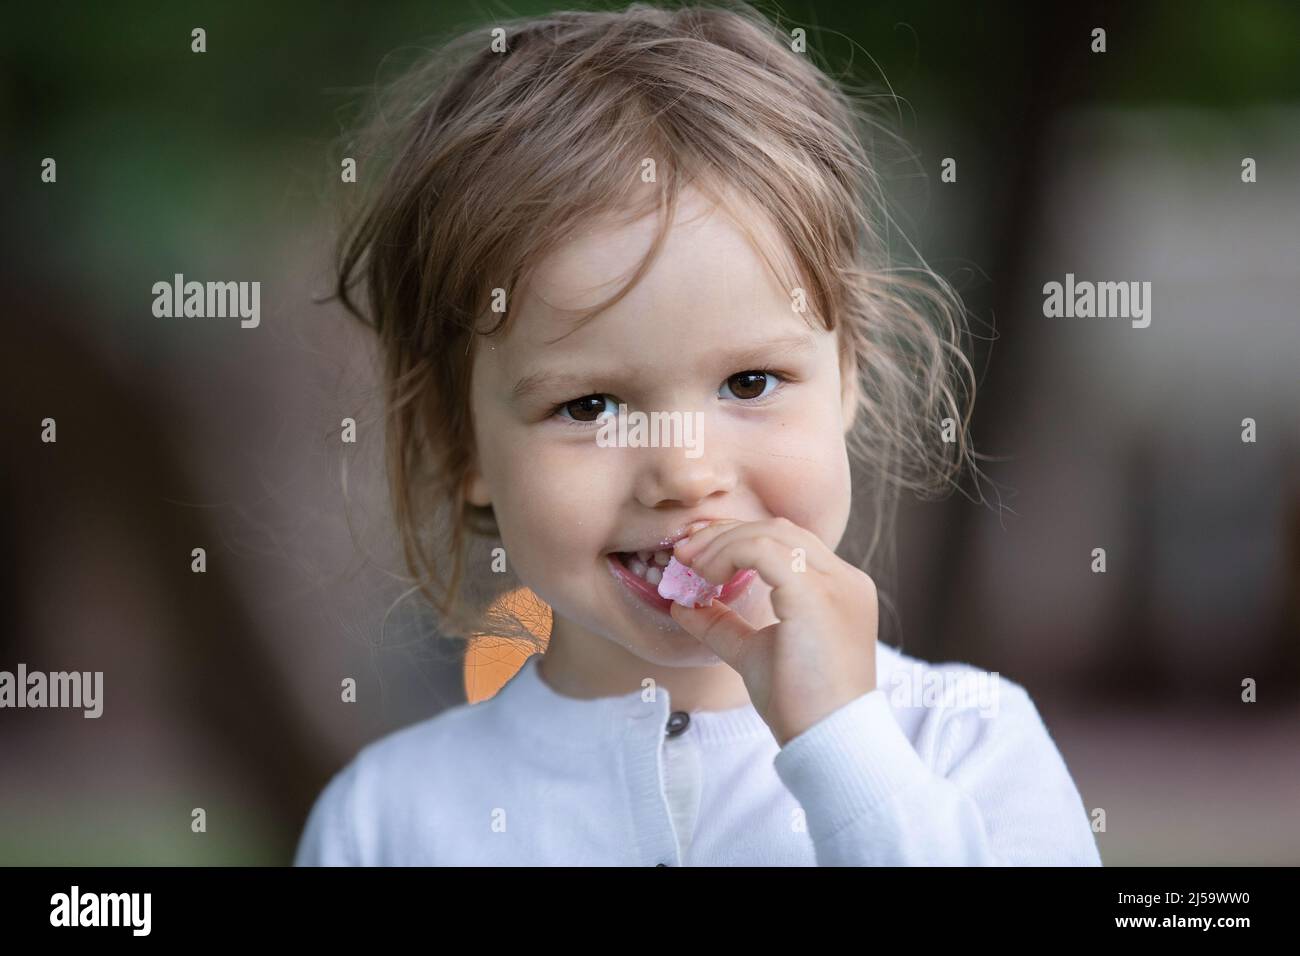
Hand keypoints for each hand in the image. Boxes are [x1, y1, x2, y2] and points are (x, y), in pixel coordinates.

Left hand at [669, 517, 878, 746]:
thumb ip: (723, 625)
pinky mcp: (815, 595)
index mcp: (839, 589)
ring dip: (721, 544)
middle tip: (683, 554)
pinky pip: (763, 550)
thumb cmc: (799, 705)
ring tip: (689, 566)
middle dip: (725, 535)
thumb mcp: (754, 653)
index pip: (788, 543)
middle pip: (779, 530)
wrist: (828, 742)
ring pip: (770, 533)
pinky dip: (727, 555)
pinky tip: (705, 579)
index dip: (737, 541)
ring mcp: (836, 584)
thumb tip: (682, 604)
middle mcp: (845, 579)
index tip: (697, 559)